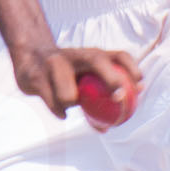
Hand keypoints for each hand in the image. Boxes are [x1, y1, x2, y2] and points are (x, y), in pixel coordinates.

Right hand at [11, 43, 144, 121]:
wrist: (29, 56)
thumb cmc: (65, 73)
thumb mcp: (83, 77)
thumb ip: (101, 91)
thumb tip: (118, 116)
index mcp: (91, 54)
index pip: (117, 56)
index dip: (131, 68)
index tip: (140, 86)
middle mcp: (74, 55)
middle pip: (97, 61)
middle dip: (111, 78)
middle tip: (120, 98)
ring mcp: (53, 64)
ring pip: (69, 95)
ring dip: (71, 104)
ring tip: (69, 104)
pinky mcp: (35, 78)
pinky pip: (52, 104)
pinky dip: (59, 111)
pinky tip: (62, 114)